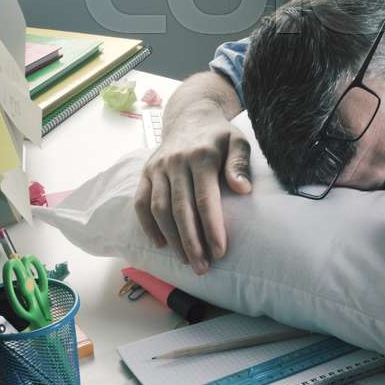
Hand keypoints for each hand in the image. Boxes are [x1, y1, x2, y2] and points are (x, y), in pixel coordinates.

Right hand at [134, 117, 250, 274]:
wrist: (191, 117)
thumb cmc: (220, 136)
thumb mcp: (238, 140)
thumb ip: (240, 163)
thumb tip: (243, 188)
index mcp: (201, 156)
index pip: (205, 199)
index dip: (212, 228)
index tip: (219, 253)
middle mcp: (175, 162)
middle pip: (180, 209)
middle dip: (191, 242)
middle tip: (202, 268)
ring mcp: (157, 168)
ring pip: (159, 209)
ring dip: (171, 239)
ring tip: (186, 261)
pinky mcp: (145, 173)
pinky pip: (141, 202)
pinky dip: (148, 225)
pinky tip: (160, 244)